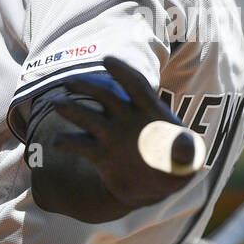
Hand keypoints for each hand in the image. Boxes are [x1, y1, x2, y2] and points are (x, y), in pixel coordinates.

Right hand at [49, 56, 199, 210]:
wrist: (158, 183)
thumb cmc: (175, 164)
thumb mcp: (185, 159)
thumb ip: (186, 151)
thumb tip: (186, 147)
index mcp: (150, 112)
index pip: (136, 86)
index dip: (123, 73)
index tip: (106, 60)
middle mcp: (127, 118)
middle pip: (107, 96)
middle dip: (89, 87)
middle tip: (70, 82)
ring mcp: (111, 134)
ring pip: (89, 117)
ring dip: (73, 109)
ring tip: (58, 103)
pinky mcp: (99, 153)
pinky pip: (80, 145)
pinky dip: (66, 143)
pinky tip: (56, 143)